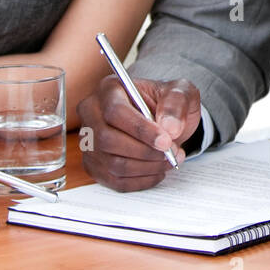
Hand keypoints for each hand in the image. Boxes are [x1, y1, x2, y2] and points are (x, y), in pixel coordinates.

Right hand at [77, 76, 200, 190]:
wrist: (164, 120)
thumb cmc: (167, 103)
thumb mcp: (180, 92)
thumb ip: (176, 103)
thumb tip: (169, 127)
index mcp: (109, 89)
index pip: (115, 111)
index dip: (140, 130)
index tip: (165, 142)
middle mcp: (92, 113)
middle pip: (108, 140)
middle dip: (145, 152)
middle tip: (171, 153)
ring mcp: (89, 141)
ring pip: (113, 164)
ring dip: (147, 167)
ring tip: (169, 160)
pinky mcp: (94, 165)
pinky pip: (115, 180)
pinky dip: (141, 181)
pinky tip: (157, 171)